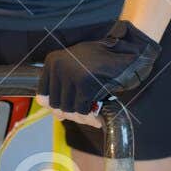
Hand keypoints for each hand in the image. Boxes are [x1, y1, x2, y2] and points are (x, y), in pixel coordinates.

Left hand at [37, 19, 160, 128]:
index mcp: (53, 60)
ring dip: (80, 115)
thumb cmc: (101, 62)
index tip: (67, 108)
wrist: (127, 54)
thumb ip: (63, 90)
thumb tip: (56, 115)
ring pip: (67, 108)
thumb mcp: (76, 70)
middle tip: (83, 112)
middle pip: (55, 103)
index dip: (54, 105)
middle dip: (69, 112)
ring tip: (90, 113)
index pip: (42, 93)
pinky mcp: (84, 85)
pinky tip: (96, 112)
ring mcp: (71, 75)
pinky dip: (90, 114)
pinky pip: (82, 109)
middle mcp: (58, 66)